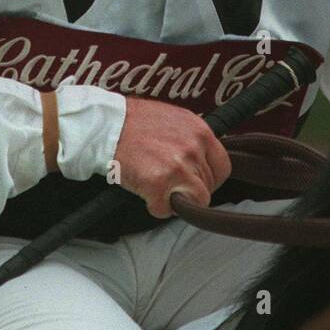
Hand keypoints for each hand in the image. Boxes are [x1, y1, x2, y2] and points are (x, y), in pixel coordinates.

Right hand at [112, 97, 231, 218]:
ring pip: (193, 202)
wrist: (106, 125)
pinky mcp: (159, 183)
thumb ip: (193, 140)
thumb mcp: (175, 120)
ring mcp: (177, 167)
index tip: (196, 181)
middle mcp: (193, 148)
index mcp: (201, 131)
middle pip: (208, 187)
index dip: (209, 179)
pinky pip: (165, 210)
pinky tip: (145, 191)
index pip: (223, 168)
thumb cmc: (135, 122)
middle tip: (170, 183)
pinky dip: (155, 206)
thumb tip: (203, 162)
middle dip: (190, 190)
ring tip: (158, 187)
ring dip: (175, 200)